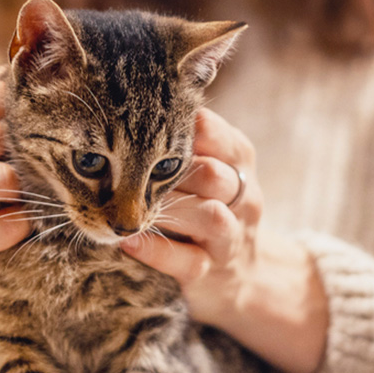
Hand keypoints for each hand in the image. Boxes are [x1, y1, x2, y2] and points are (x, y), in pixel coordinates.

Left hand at [120, 108, 328, 372]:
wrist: (246, 277)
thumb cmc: (208, 208)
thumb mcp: (209, 167)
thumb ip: (180, 137)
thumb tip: (132, 96)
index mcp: (237, 159)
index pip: (212, 132)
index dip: (173, 128)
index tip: (136, 124)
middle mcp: (241, 196)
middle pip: (211, 174)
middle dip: (168, 171)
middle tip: (127, 169)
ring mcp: (229, 237)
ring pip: (208, 215)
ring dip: (167, 208)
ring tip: (130, 205)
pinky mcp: (210, 274)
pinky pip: (186, 261)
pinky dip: (155, 250)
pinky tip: (128, 239)